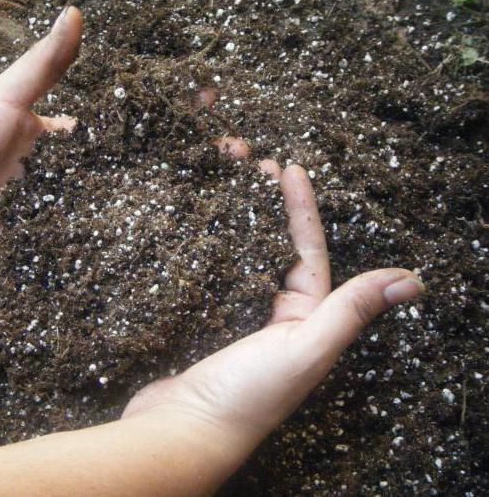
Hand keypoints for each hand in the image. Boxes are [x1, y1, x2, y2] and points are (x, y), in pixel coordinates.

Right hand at [123, 163, 424, 454]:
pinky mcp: (200, 322)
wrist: (179, 432)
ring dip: (230, 217)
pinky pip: (207, 275)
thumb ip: (351, 311)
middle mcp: (273, 318)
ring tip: (215, 182)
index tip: (286, 167)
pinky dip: (201, 248)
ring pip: (237, 256)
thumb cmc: (246, 395)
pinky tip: (187, 226)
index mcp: (304, 321)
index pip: (308, 252)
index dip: (300, 208)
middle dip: (262, 202)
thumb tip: (414, 279)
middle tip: (245, 161)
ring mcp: (234, 320)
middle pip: (272, 246)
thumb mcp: (305, 349)